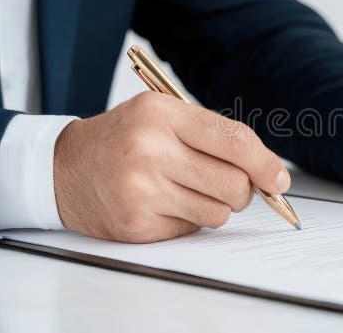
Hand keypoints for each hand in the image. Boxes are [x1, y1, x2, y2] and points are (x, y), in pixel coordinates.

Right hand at [53, 92, 289, 242]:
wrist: (63, 169)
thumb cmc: (125, 138)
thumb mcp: (163, 115)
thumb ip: (214, 135)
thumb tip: (269, 170)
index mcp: (162, 114)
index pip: (234, 141)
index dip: (266, 163)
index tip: (280, 178)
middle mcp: (151, 150)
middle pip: (234, 183)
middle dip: (244, 189)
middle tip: (232, 184)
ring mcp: (142, 190)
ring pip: (219, 211)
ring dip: (217, 205)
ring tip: (189, 189)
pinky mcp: (137, 224)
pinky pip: (192, 228)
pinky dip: (190, 218)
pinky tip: (165, 202)